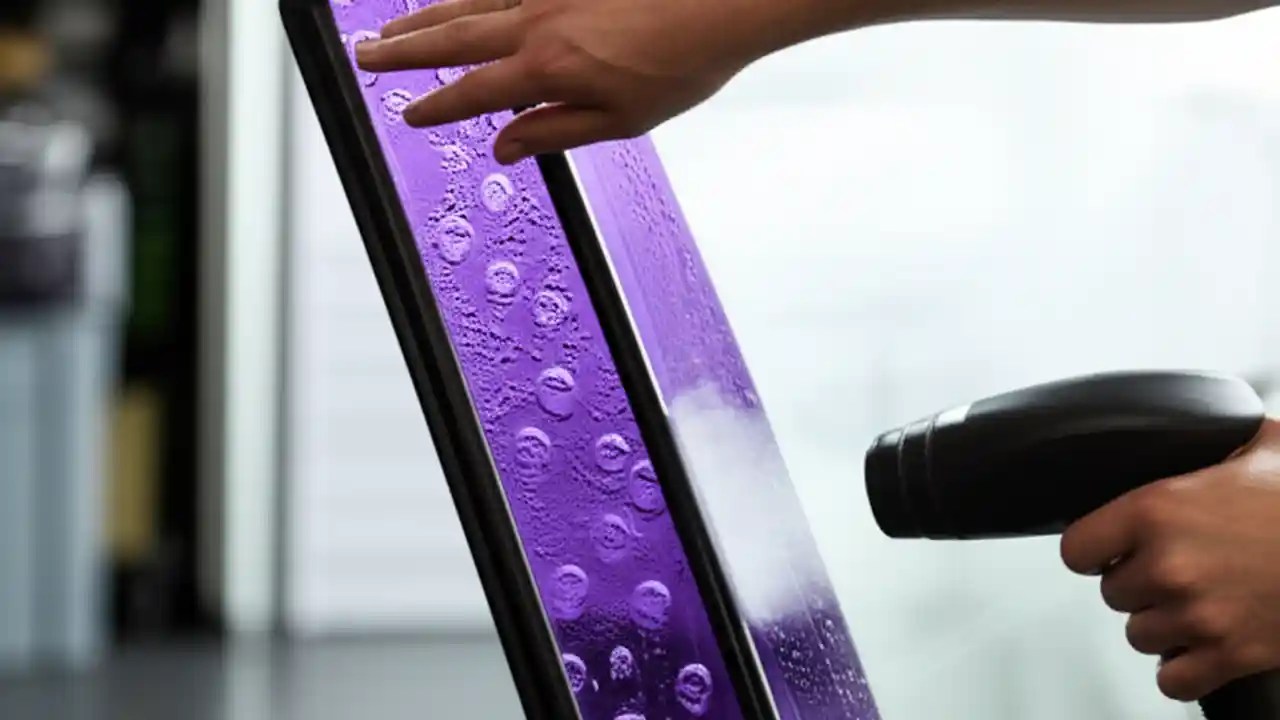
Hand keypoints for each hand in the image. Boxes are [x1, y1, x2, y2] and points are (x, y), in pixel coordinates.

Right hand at [353, 0, 811, 164]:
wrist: (724, 2)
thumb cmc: (683, 64)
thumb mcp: (622, 120)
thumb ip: (554, 131)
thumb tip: (503, 147)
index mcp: (547, 69)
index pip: (474, 92)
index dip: (436, 107)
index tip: (409, 117)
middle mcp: (536, 22)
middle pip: (453, 37)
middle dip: (405, 51)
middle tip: (364, 57)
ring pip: (469, 1)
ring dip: (424, 16)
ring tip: (391, 28)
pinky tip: (454, 0)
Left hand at [1061, 419, 1279, 701]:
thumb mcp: (1258, 442)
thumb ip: (1207, 439)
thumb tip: (1188, 425)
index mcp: (1157, 509)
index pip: (1076, 547)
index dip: (1095, 547)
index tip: (1110, 547)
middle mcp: (1168, 565)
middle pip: (1112, 593)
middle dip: (1138, 582)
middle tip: (1177, 567)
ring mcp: (1198, 614)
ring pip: (1139, 635)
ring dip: (1162, 623)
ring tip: (1196, 600)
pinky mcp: (1231, 654)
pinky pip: (1174, 680)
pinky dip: (1185, 667)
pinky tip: (1203, 642)